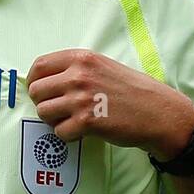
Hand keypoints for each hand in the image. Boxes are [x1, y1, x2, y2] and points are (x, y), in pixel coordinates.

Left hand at [26, 49, 193, 157]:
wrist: (158, 112)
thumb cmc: (133, 90)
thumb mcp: (104, 66)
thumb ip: (76, 69)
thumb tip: (47, 80)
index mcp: (82, 58)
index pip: (40, 66)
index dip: (35, 81)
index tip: (40, 91)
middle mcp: (78, 76)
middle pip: (36, 91)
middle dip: (44, 103)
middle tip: (60, 109)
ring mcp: (81, 99)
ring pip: (43, 112)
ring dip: (54, 120)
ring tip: (72, 120)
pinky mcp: (86, 122)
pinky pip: (59, 132)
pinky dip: (68, 135)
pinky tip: (83, 131)